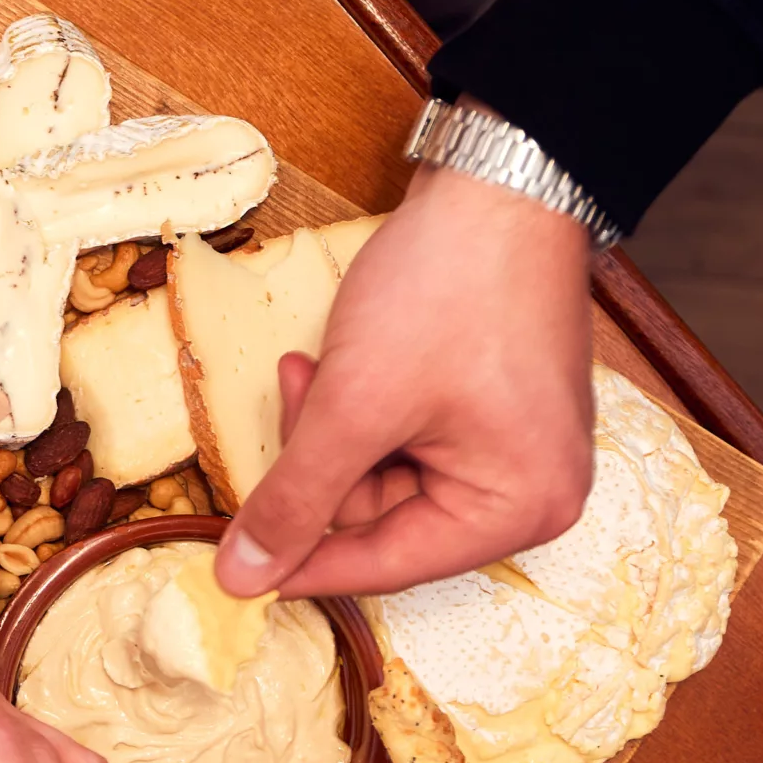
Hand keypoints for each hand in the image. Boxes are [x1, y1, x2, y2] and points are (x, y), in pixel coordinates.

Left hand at [214, 161, 595, 600]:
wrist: (498, 182)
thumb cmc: (450, 289)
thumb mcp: (356, 405)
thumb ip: (295, 499)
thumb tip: (243, 579)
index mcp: (518, 509)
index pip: (386, 565)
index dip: (300, 563)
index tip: (233, 566)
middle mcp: (530, 490)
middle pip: (384, 517)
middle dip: (322, 461)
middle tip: (296, 392)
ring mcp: (513, 446)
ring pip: (385, 473)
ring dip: (334, 427)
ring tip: (314, 364)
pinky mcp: (491, 407)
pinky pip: (407, 435)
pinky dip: (362, 405)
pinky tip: (340, 359)